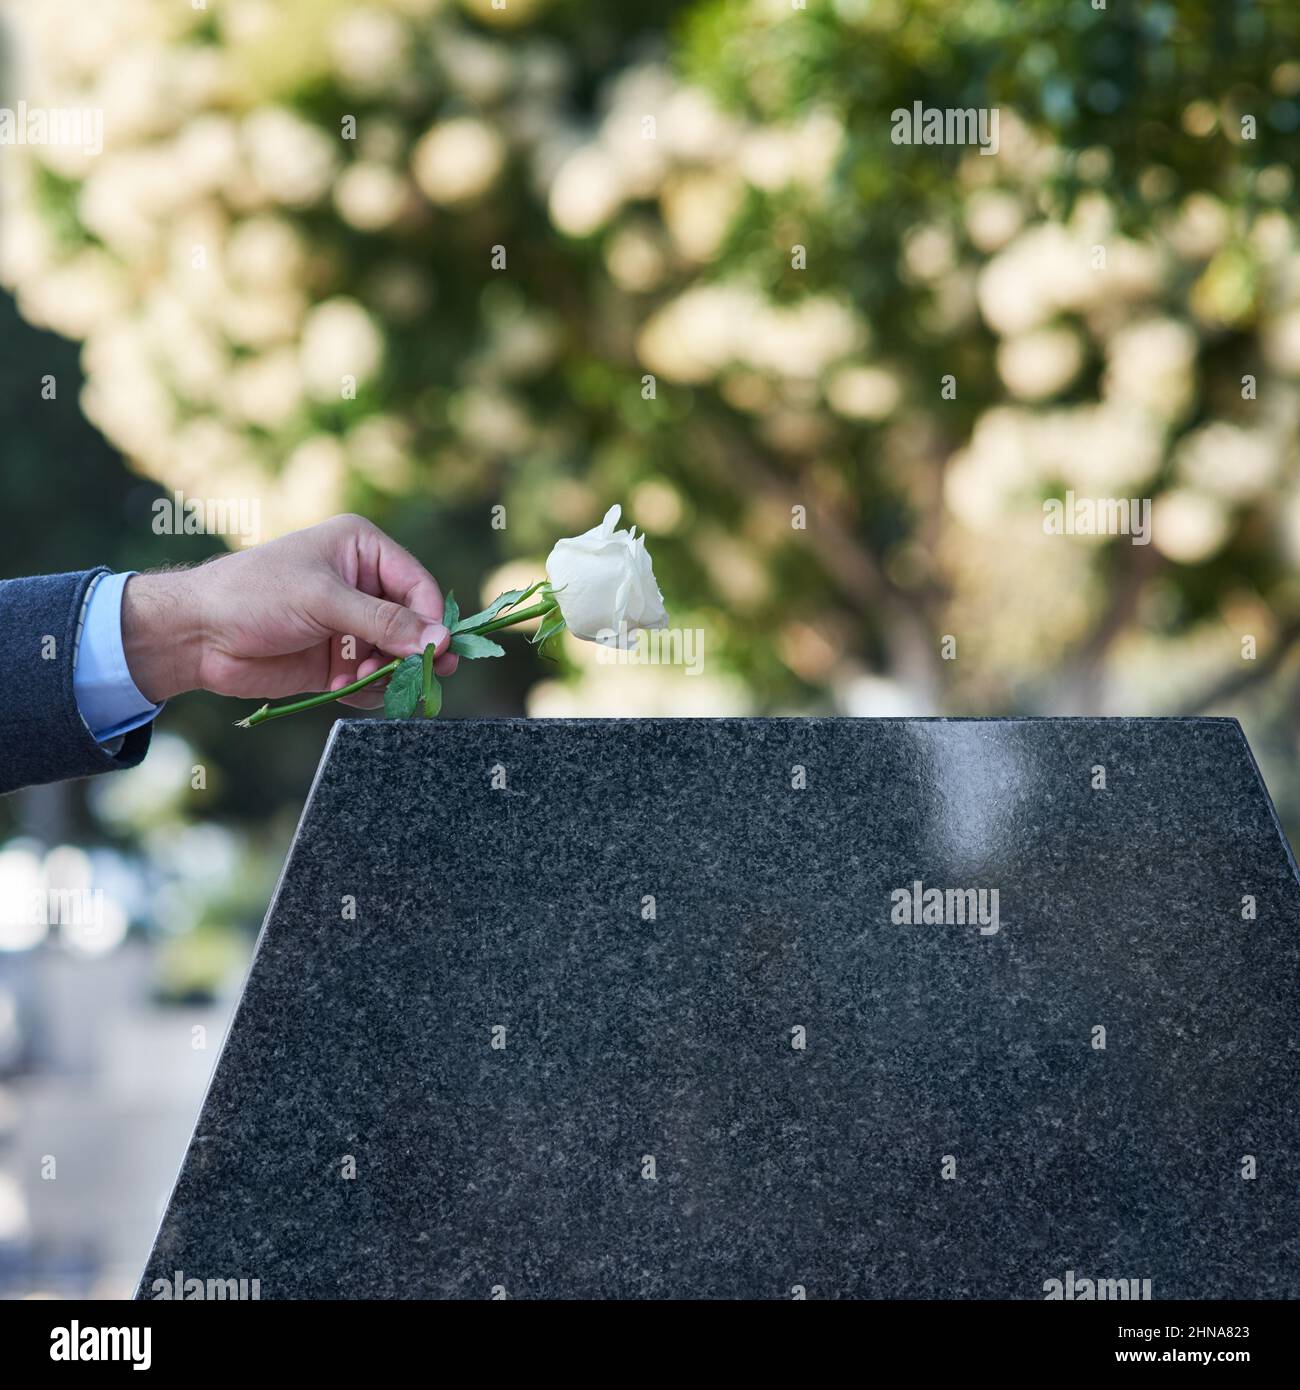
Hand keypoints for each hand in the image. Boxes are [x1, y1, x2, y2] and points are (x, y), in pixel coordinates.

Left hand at [120, 515, 457, 707]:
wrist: (195, 634)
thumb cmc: (254, 595)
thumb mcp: (323, 600)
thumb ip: (384, 622)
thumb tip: (441, 641)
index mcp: (362, 549)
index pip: (418, 586)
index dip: (430, 621)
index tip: (435, 653)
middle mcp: (362, 584)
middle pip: (412, 624)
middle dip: (409, 652)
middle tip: (418, 678)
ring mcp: (349, 624)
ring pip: (394, 656)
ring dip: (382, 674)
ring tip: (355, 679)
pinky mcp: (335, 659)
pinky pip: (371, 679)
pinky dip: (364, 689)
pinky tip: (338, 686)